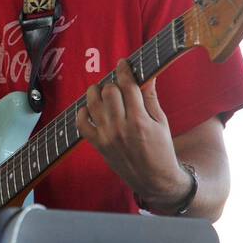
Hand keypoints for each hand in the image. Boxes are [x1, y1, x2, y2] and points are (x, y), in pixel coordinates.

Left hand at [75, 60, 189, 208]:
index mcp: (139, 119)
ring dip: (95, 93)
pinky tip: (89, 109)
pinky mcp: (98, 145)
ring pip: (93, 104)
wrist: (154, 179)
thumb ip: (150, 98)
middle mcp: (121, 127)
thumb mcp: (161, 122)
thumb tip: (147, 76)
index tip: (123, 63)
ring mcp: (107, 136)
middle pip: (109, 91)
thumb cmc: (161, 149)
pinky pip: (82, 125)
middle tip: (116, 84)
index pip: (128, 86)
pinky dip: (82, 113)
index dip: (124, 70)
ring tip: (101, 91)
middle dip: (112, 83)